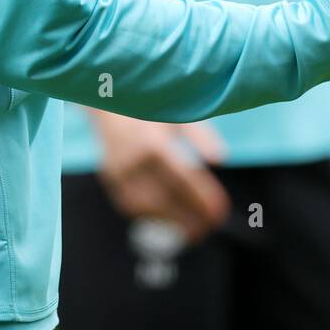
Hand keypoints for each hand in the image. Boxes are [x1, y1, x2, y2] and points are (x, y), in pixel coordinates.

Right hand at [91, 113, 229, 243]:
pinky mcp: (108, 178)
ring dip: (171, 221)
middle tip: (212, 225)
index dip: (203, 197)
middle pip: (164, 197)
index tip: (221, 210)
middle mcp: (131, 159)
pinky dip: (152, 216)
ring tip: (195, 229)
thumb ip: (200, 135)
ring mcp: (116, 170)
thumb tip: (220, 159)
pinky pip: (130, 205)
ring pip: (145, 206)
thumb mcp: (178, 112)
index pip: (182, 178)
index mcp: (152, 141)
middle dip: (190, 216)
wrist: (109, 100)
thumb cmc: (152, 107)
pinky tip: (170, 219)